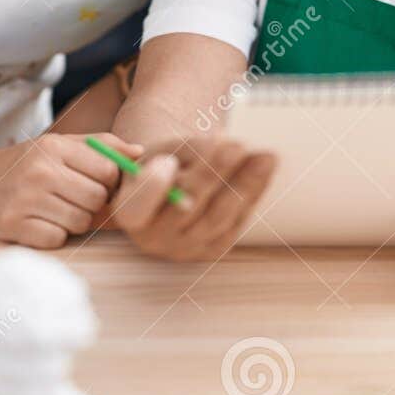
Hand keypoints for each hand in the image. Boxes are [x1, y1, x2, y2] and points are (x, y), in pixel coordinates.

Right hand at [0, 133, 141, 249]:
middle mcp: (40, 171)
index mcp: (54, 147)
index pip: (108, 171)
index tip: (97, 184)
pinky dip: (53, 235)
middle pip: (97, 199)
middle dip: (92, 204)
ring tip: (55, 210)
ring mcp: (26, 199)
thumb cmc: (25, 164)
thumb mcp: (58, 145)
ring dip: (73, 221)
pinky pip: (57, 239)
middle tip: (73, 199)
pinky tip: (39, 222)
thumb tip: (141, 153)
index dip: (109, 183)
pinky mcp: (14, 226)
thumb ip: (100, 146)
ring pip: (80, 222)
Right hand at [110, 139, 275, 261]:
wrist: (171, 192)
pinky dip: (252, 193)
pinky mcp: (210, 249)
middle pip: (186, 205)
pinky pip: (235, 222)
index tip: (167, 162)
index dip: (152, 187)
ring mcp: (183, 248)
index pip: (138, 206)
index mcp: (129, 211)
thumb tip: (221, 145)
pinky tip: (265, 168)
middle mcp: (153, 237)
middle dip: (213, 172)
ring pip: (218, 216)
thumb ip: (185, 149)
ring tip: (265, 157)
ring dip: (245, 184)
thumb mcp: (161, 150)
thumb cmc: (162, 164)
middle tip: (236, 145)